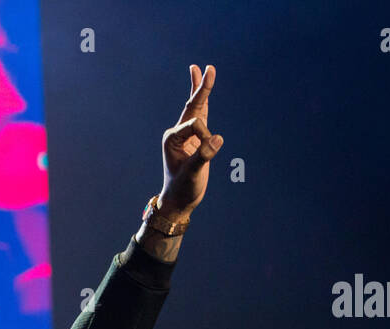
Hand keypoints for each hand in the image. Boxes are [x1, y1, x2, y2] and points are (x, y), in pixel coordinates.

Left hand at [157, 64, 222, 218]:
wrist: (180, 200)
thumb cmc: (183, 188)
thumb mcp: (193, 173)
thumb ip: (203, 155)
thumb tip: (217, 139)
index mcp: (172, 138)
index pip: (195, 124)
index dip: (205, 136)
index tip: (208, 151)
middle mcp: (177, 133)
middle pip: (193, 106)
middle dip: (201, 87)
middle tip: (208, 67)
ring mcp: (185, 135)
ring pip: (196, 107)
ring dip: (200, 89)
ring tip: (199, 69)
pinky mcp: (195, 139)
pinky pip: (201, 116)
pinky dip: (204, 102)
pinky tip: (203, 90)